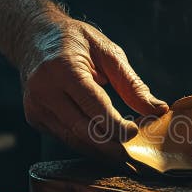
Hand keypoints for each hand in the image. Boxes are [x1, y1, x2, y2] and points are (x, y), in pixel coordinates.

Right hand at [19, 13, 167, 156]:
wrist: (33, 36)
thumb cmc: (75, 41)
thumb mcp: (107, 52)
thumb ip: (131, 83)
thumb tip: (157, 109)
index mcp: (62, 69)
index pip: (93, 105)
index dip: (115, 124)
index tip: (135, 134)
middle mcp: (43, 90)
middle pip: (82, 129)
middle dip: (111, 145)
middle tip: (135, 154)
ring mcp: (35, 106)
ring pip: (74, 139)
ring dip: (101, 149)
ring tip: (125, 152)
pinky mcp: (34, 117)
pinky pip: (66, 136)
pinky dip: (87, 142)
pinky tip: (106, 143)